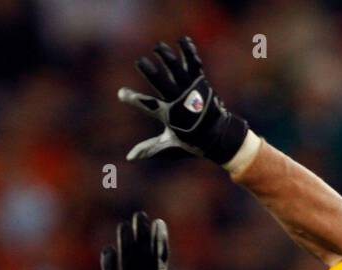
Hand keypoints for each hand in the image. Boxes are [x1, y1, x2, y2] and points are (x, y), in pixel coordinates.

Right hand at [117, 35, 248, 163]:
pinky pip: (194, 64)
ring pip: (178, 70)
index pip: (148, 105)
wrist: (220, 137)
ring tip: (157, 47)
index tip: (121, 94)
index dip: (133, 99)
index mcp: (171, 116)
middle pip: (162, 83)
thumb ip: (149, 149)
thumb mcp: (169, 146)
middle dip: (151, 72)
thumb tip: (129, 157)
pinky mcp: (201, 82)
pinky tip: (182, 39)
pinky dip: (189, 51)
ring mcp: (193, 90)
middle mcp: (182, 101)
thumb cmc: (193, 142)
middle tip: (140, 62)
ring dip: (167, 57)